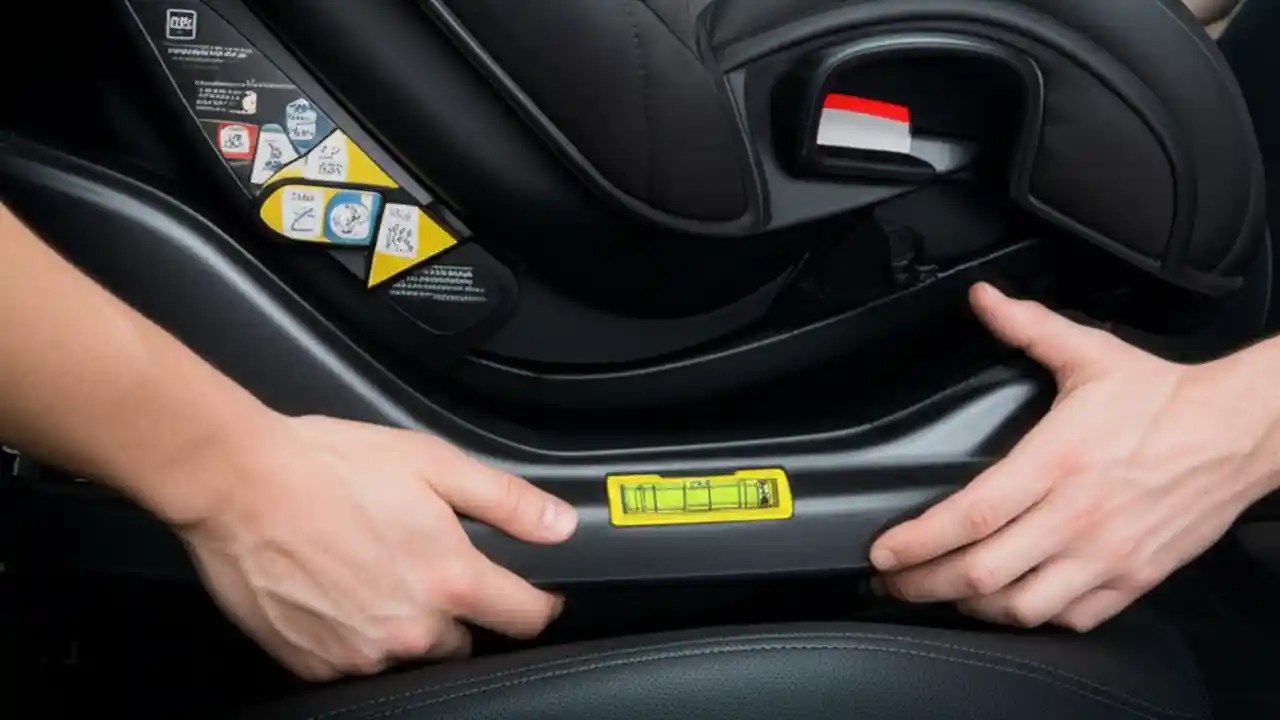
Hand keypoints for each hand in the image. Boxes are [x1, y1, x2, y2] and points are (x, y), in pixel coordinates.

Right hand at [171, 414, 577, 681]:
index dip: (537, 602)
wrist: (238, 484)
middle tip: (425, 561)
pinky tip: (338, 589)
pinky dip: (356, 633)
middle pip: (464, 640)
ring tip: (371, 567)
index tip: (533, 592)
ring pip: (409, 650)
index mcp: (450, 580)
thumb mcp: (433, 463)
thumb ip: (506, 501)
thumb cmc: (331, 467)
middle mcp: (412, 630)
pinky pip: (356, 659)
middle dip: (457, 608)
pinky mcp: (314, 663)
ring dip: (404, 622)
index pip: (525, 618)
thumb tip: (561, 526)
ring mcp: (361, 653)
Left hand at [869, 283, 1279, 631]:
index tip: (883, 552)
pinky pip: (1072, 617)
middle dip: (924, 584)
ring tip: (941, 595)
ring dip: (971, 607)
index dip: (917, 542)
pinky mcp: (1134, 578)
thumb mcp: (1089, 353)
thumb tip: (982, 298)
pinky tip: (1009, 604)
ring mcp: (1107, 555)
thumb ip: (1027, 326)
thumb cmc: (1163, 397)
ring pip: (1022, 606)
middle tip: (892, 583)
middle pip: (982, 572)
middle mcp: (1077, 516)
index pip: (969, 515)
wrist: (1241, 431)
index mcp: (1055, 462)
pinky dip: (1031, 618)